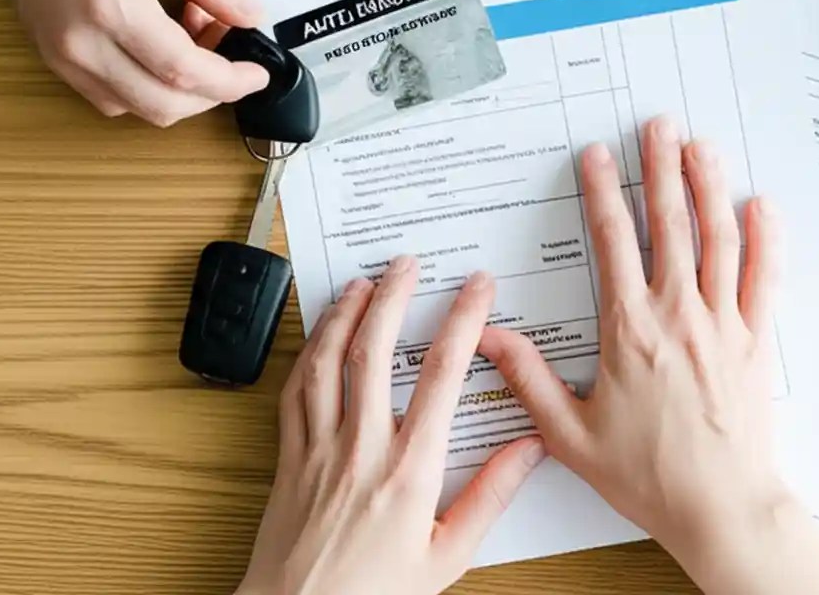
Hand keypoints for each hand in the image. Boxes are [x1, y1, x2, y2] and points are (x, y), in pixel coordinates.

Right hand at [0, 0, 269, 125]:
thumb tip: (249, 16)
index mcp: (109, 5)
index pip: (183, 71)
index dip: (230, 82)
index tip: (256, 76)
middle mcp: (79, 41)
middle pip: (162, 105)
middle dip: (210, 94)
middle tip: (233, 61)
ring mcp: (62, 55)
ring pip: (137, 109)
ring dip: (178, 91)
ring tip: (192, 39)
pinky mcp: (55, 59)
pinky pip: (111, 99)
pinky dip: (147, 87)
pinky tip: (160, 50)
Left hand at [236, 257, 545, 594]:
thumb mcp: (448, 556)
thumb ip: (490, 497)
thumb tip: (529, 449)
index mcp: (409, 471)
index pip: (441, 376)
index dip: (462, 322)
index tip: (477, 289)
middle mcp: (361, 449)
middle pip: (375, 352)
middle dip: (394, 297)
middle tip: (409, 263)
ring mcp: (318, 449)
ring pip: (327, 362)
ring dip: (345, 313)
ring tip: (362, 282)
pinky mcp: (289, 459)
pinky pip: (294, 391)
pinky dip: (308, 353)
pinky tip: (320, 336)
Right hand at [479, 117, 818, 594]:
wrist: (719, 507)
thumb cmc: (646, 475)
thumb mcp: (569, 434)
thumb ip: (528, 379)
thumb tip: (489, 336)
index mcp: (629, 330)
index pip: (613, 242)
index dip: (603, 192)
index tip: (597, 156)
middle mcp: (678, 315)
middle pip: (670, 225)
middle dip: (661, 168)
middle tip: (657, 125)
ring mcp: (723, 324)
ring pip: (717, 239)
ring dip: (708, 187)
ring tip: (700, 146)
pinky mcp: (756, 342)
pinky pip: (765, 278)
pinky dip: (764, 239)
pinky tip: (760, 206)